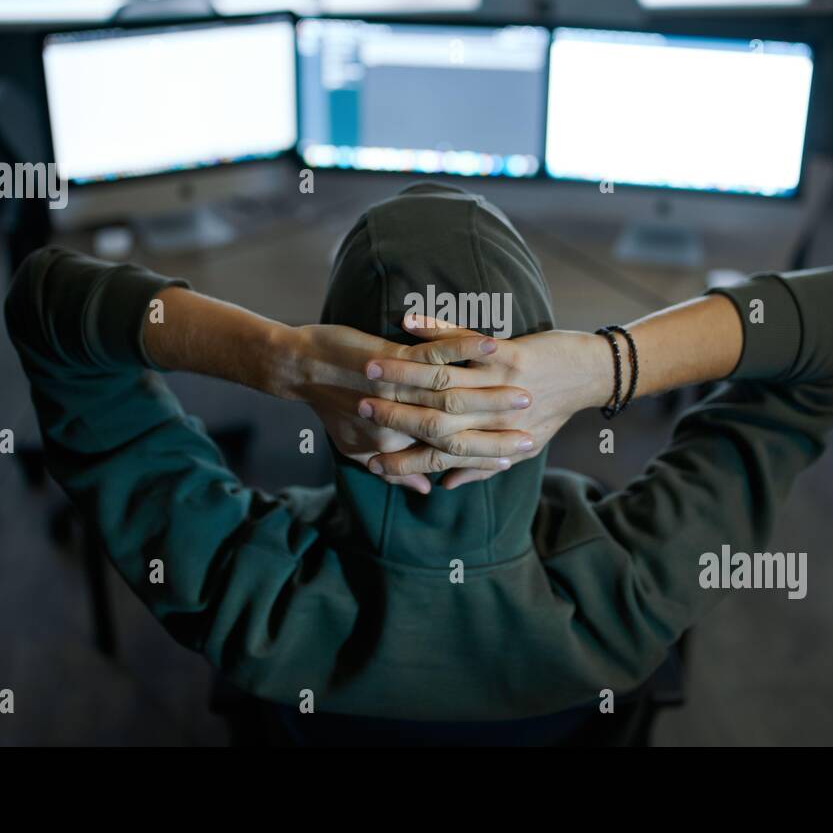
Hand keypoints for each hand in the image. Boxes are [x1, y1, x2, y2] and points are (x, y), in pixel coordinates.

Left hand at [277, 323, 537, 493]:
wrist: (296, 370)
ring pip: (451, 391)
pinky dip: (462, 345)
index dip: (494, 452)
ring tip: (526, 380)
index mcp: (399, 444)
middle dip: (503, 422)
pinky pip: (430, 352)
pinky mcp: (386, 357)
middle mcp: (399, 422)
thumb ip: (397, 468)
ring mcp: (393, 389)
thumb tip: (429, 491)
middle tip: (536, 415)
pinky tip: (492, 341)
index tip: (526, 449)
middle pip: (461, 427)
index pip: (456, 453)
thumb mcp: (356, 445)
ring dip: (492, 386)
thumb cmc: (330, 406)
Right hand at [357, 315, 611, 488]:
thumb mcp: (521, 446)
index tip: (370, 461)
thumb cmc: (552, 411)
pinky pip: (466, 342)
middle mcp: (493, 416)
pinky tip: (408, 321)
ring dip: (403, 371)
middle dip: (392, 414)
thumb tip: (444, 486)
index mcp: (492, 439)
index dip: (403, 460)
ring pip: (444, 380)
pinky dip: (437, 330)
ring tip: (371, 365)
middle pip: (433, 420)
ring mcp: (500, 384)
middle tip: (359, 407)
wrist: (591, 375)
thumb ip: (480, 468)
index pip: (438, 456)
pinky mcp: (510, 355)